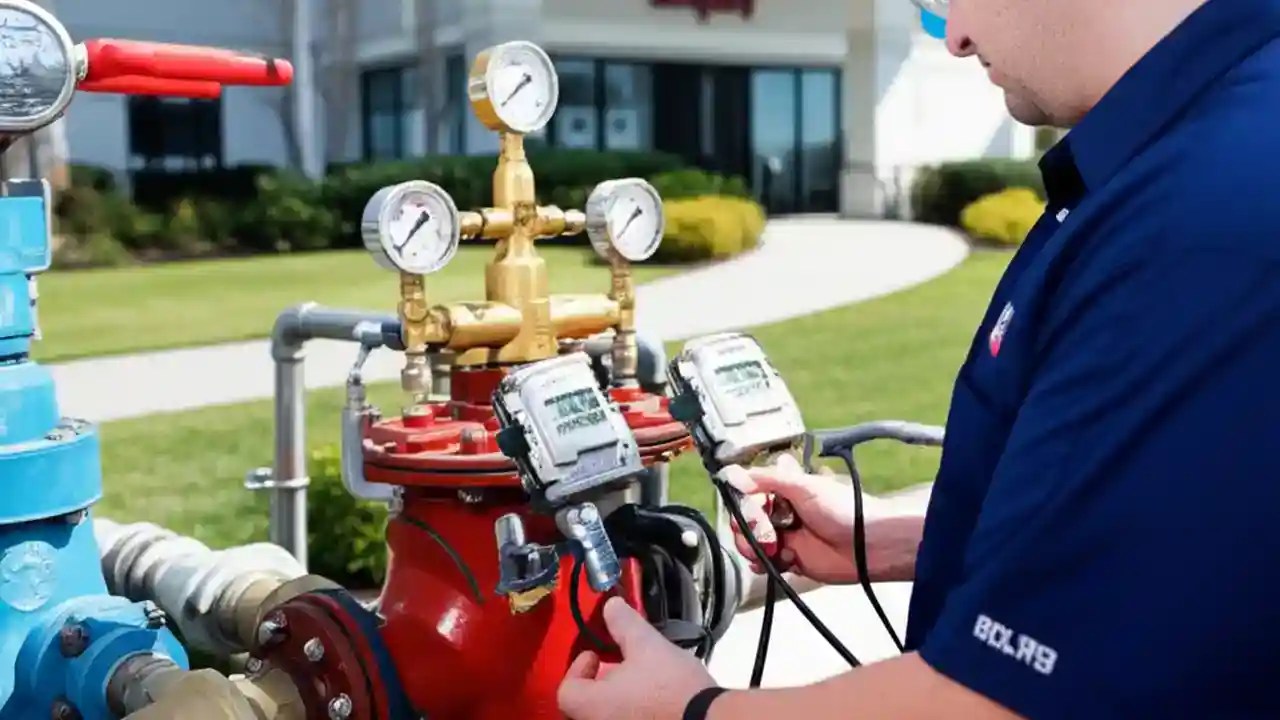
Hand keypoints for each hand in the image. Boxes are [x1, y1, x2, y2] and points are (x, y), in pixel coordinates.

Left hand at [558, 596, 716, 719]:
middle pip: (585, 705)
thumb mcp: (647, 645)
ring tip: (641, 681)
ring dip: (617, 698)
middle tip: (620, 667)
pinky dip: (632, 711)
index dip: (579, 668)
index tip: (598, 655)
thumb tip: (611, 605)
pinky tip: (656, 701)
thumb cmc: (672, 686)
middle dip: (600, 683)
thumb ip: (623, 623)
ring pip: (606, 715)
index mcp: (592, 707)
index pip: (566, 690)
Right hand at [722, 453, 864, 583]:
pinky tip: (778, 561)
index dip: (744, 503)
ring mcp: (783, 536)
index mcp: (783, 488)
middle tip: (765, 534)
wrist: (867, 547)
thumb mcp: (803, 486)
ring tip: (772, 550)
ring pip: (749, 542)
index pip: (747, 493)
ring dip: (753, 547)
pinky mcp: (788, 559)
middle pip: (743, 519)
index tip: (750, 510)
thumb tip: (731, 473)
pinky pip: (762, 562)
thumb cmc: (842, 510)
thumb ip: (766, 479)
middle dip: (748, 528)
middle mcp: (780, 511)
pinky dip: (763, 564)